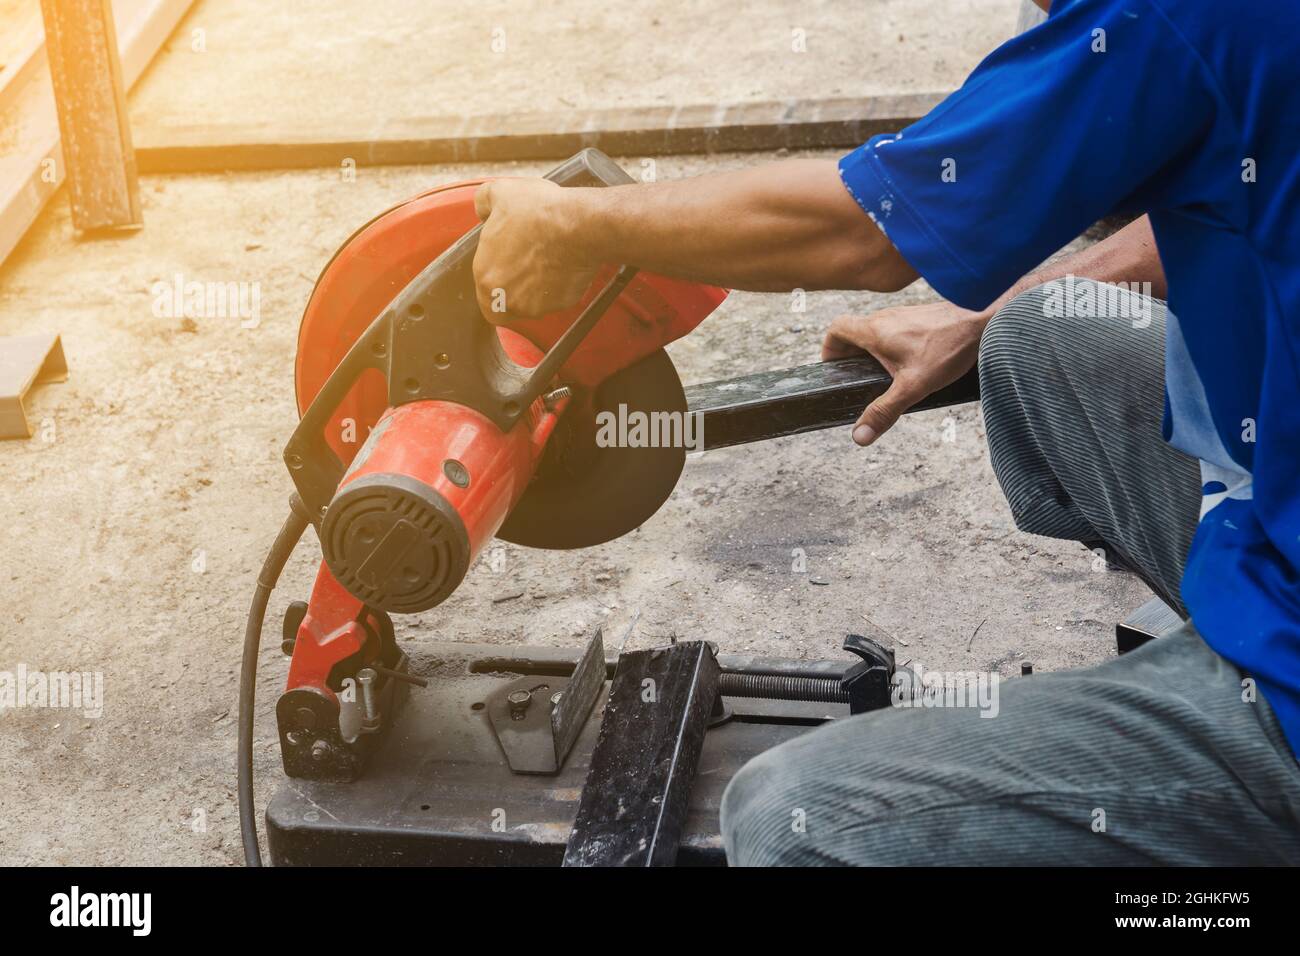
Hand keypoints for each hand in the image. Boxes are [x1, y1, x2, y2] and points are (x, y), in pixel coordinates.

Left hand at [472, 178, 598, 321]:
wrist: (578, 225)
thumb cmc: (538, 212)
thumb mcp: (500, 192)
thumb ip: (482, 202)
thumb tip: (483, 210)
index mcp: (486, 276)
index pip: (483, 293)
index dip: (493, 279)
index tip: (504, 264)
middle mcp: (507, 298)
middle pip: (505, 306)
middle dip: (512, 291)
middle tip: (524, 269)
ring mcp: (536, 306)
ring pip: (531, 306)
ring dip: (535, 290)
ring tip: (547, 262)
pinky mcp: (562, 304)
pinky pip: (556, 301)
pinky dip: (558, 287)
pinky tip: (563, 265)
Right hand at [821, 300, 986, 445]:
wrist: (984, 319)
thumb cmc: (949, 347)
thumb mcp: (913, 387)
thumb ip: (884, 411)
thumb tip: (859, 435)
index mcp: (874, 331)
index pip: (836, 329)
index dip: (829, 349)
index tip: (835, 369)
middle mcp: (885, 318)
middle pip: (854, 333)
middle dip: (851, 357)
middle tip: (859, 380)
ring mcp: (903, 315)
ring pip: (876, 331)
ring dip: (873, 351)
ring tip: (885, 376)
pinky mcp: (919, 317)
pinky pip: (896, 330)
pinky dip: (893, 346)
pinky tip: (911, 365)